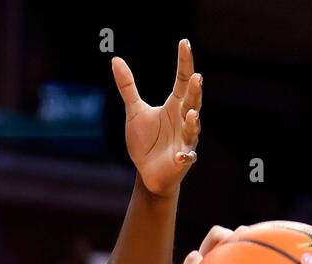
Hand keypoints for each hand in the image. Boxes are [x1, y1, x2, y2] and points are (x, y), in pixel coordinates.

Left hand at [113, 39, 201, 197]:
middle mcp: (184, 119)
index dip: (184, 62)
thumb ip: (128, 87)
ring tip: (191, 113)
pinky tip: (181, 156)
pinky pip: (187, 157)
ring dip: (193, 122)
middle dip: (195, 91)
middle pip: (192, 101)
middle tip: (196, 77)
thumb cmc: (145, 141)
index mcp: (175, 105)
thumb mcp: (134, 111)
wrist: (147, 172)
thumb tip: (115, 60)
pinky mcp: (182, 159)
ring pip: (193, 128)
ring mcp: (186, 139)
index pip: (182, 80)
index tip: (184, 43)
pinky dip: (185, 156)